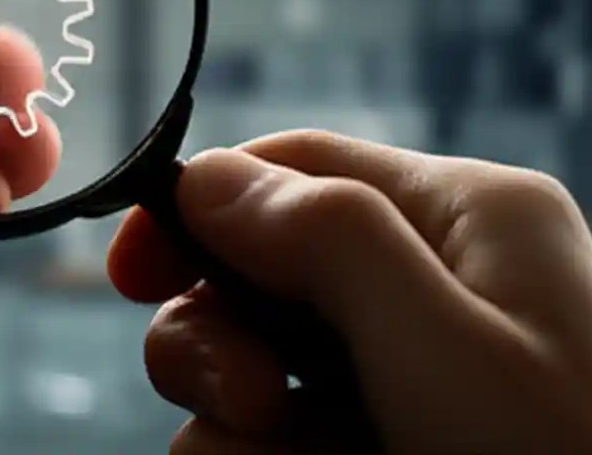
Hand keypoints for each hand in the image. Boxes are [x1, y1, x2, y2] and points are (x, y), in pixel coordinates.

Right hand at [108, 130, 591, 453]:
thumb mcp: (446, 348)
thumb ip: (327, 242)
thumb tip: (206, 176)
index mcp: (462, 217)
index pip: (296, 164)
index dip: (199, 205)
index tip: (129, 275)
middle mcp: (430, 285)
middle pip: (255, 275)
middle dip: (226, 344)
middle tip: (261, 409)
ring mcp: (404, 376)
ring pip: (248, 372)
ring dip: (244, 434)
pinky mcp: (382, 444)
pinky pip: (270, 442)